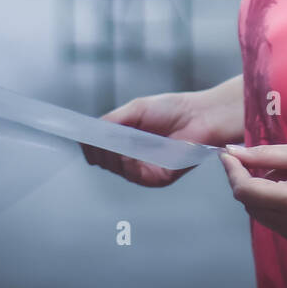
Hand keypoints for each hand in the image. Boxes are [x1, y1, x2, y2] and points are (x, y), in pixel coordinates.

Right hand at [82, 91, 222, 186]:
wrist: (201, 116)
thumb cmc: (173, 110)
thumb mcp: (135, 109)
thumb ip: (112, 121)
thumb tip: (91, 134)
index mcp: (126, 141)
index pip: (98, 149)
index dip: (90, 144)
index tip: (85, 137)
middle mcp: (132, 158)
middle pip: (103, 160)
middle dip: (100, 149)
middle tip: (102, 137)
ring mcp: (144, 169)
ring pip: (115, 168)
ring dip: (113, 155)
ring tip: (117, 140)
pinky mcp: (157, 178)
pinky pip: (134, 175)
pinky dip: (128, 164)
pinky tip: (128, 152)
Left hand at [220, 142, 286, 248]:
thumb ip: (266, 155)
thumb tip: (233, 152)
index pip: (246, 190)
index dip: (232, 171)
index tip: (227, 154)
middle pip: (250, 204)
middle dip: (246, 180)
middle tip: (262, 160)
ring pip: (260, 215)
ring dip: (260, 194)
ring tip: (284, 174)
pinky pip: (276, 223)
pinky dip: (273, 206)